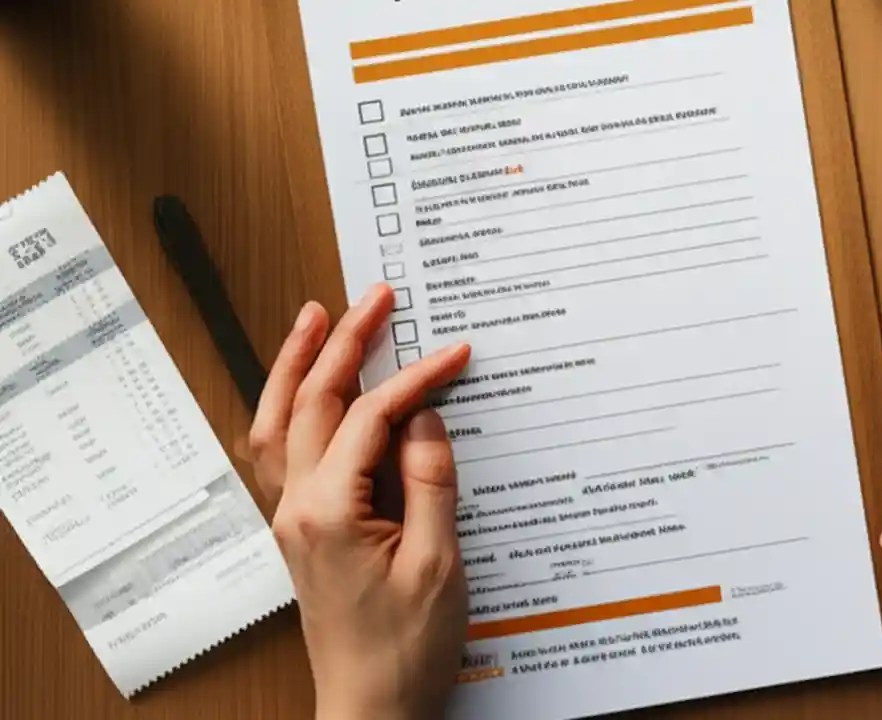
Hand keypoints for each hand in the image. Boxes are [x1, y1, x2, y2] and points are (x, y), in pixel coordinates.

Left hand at [246, 285, 471, 719]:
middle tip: (373, 296)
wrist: (370, 710)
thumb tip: (426, 417)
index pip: (372, 418)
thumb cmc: (405, 650)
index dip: (416, 378)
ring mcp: (292, 518)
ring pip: (280, 421)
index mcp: (330, 512)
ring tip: (317, 318)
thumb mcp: (437, 564)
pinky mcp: (302, 530)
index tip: (454, 352)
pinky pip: (283, 451)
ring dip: (299, 365)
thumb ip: (430, 482)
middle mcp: (297, 507)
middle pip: (310, 401)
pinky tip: (308, 390)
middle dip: (343, 342)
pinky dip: (294, 407)